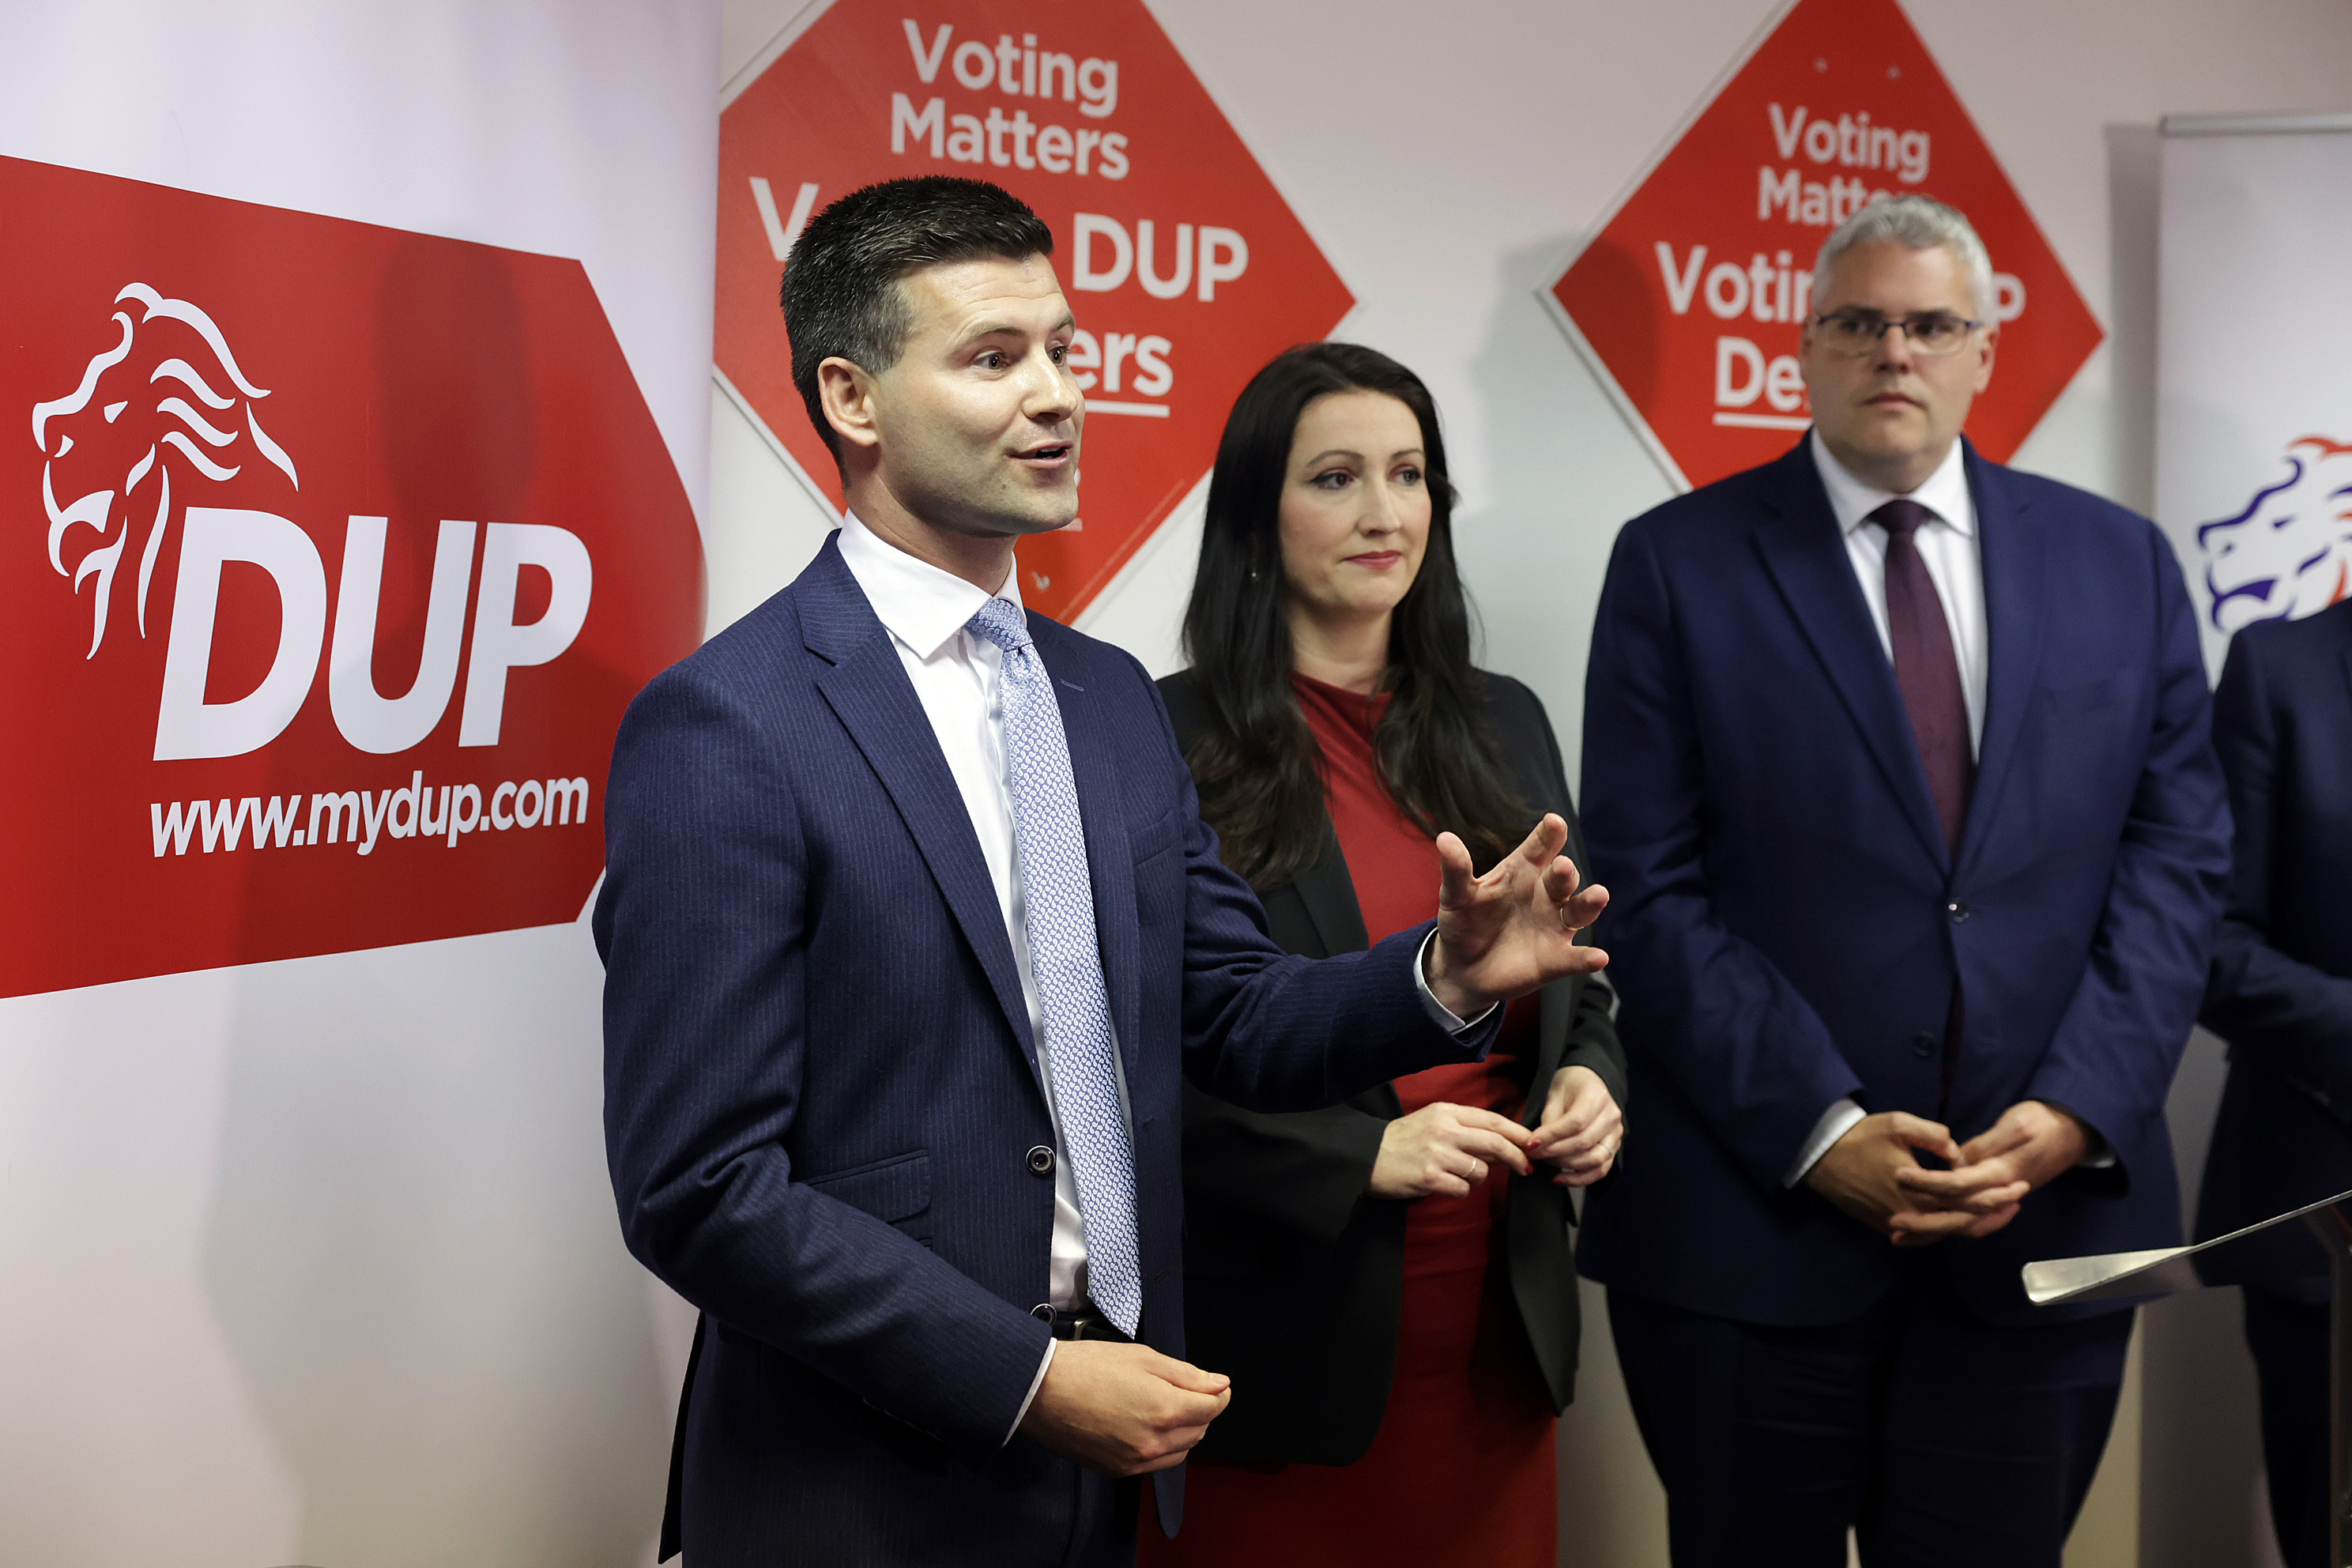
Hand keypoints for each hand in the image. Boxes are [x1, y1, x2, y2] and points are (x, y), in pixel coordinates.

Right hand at [1016, 1339, 1231, 1476]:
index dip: (1218, 1393)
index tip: (1216, 1385)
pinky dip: (1161, 1446)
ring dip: (1184, 1431)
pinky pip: (1155, 1463)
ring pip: (1180, 1451)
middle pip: (1199, 1431)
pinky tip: (1146, 1426)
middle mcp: (1154, 1443)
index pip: (1211, 1408)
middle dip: (1201, 1410)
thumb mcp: (1143, 1358)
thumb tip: (1219, 1384)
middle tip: (1188, 1390)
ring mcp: (1135, 1461)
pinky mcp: (1117, 1470)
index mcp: (1164, 1410)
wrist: (1041, 1391)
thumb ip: (1186, 1374)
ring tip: (1166, 1407)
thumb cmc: (1088, 1367)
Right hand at [1368, 1102, 1533, 1198]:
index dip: (1518, 1133)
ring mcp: (1437, 1154)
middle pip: (1495, 1143)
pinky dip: (1460, 1190)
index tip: (1532, 1144)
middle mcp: (1444, 1130)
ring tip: (1458, 1175)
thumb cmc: (1402, 1140)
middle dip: (1516, 1157)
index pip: (1492, 1120)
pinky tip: (1444, 1185)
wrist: (1366, 1157)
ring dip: (1478, 1177)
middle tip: (1526, 1168)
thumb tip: (1502, 1145)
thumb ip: (1465, 1129)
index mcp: (1446, 1112)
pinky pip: (1463, 1189)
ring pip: (1480, 1170)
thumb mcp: (1432, 1122)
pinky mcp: (1429, 1178)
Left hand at [1424, 814, 1608, 1019]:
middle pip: (1562, 878)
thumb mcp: (1456, 896)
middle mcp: (1545, 895)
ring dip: (1590, 903)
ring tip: (1599, 895)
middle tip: (1562, 866)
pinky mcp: (1555, 959)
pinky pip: (1575, 958)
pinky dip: (1587, 958)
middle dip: (1564, 872)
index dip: (1548, 835)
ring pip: (1579, 911)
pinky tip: (1598, 957)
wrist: (1461, 969)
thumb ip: (1456, 870)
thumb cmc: (1464, 923)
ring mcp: (1553, 926)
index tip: (1554, 822)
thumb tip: (1444, 839)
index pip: (1539, 848)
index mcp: (1522, 872)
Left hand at [1528, 1064, 1621, 1185]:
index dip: (1552, 1136)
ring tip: (1546, 1162)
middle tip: (1534, 1154)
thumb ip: (1550, 1120)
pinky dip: (1580, 1179)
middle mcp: (1611, 1116)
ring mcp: (1616, 1133)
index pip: (1576, 1122)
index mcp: (1597, 1096)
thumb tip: (1539, 1147)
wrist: (1588, 1084)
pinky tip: (1559, 1179)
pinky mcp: (1614, 1148)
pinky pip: (1601, 1170)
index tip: (1531, 1144)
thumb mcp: (1555, 1095)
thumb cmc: (1569, 1088)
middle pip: (1585, 1142)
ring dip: (1566, 1166)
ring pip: (1595, 1159)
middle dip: (1555, 1152)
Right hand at [1805, 1111, 2000, 1245]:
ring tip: (1998, 1212)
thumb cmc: (1861, 1138)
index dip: (1996, 1194)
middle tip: (2018, 1200)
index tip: (2019, 1185)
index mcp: (1918, 1193)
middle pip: (1962, 1223)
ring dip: (1973, 1223)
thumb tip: (1957, 1154)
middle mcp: (1911, 1217)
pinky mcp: (1887, 1228)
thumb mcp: (1898, 1124)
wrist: (1821, 1159)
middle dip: (1993, 1212)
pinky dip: (1947, 1228)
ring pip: (1945, 1233)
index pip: (1966, 1200)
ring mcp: (1898, 1226)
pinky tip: (1962, 1219)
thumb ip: (1933, 1136)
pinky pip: (1925, 1235)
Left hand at [1890, 1101, 2089, 1241]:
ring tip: (1901, 1233)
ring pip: (1965, 1222)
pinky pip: (1972, 1218)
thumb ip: (1985, 1147)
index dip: (1928, 1183)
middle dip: (1926, 1222)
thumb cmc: (2044, 1122)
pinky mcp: (1998, 1196)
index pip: (1959, 1185)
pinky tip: (1926, 1225)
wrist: (2075, 1130)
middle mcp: (2001, 1192)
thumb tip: (1956, 1163)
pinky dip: (1948, 1224)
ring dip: (1933, 1229)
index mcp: (2003, 1173)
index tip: (1899, 1176)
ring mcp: (2001, 1198)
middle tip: (1893, 1223)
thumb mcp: (2015, 1125)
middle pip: (1960, 1215)